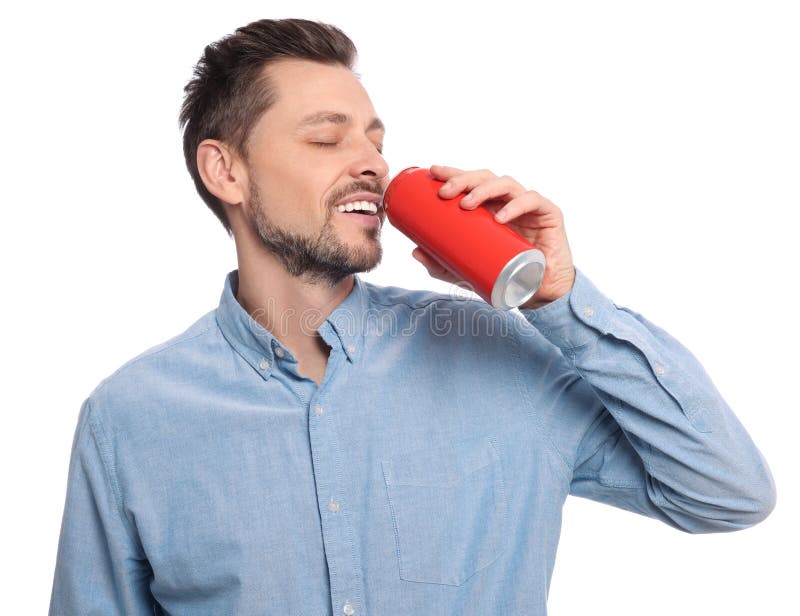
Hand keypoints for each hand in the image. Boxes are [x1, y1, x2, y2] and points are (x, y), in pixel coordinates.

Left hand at [410, 165, 575, 308]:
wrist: (541, 292)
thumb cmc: (506, 275)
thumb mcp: (467, 271)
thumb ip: (443, 263)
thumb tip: (415, 252)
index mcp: (491, 207)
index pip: (472, 182)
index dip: (454, 173)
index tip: (433, 173)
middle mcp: (508, 201)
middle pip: (485, 178)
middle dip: (463, 180)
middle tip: (444, 192)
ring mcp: (528, 206)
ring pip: (506, 184)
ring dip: (484, 189)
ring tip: (466, 204)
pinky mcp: (549, 214)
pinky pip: (533, 201)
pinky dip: (516, 206)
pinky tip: (500, 216)